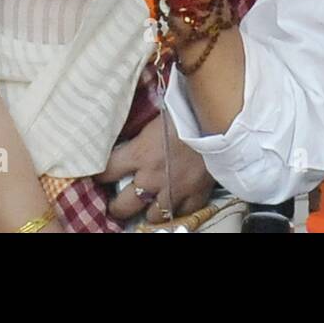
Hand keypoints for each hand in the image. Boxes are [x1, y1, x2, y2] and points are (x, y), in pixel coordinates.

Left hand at [95, 111, 215, 224]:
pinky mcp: (197, 194)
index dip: (100, 175)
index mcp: (139, 154)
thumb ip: (141, 129)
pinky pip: (183, 213)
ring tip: (149, 203)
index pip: (106, 171)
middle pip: (123, 206)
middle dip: (118, 205)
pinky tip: (176, 202)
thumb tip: (126, 124)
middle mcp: (152, 177)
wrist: (223, 117)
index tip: (100, 175)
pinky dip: (179, 209)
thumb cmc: (188, 108)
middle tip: (118, 201)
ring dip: (149, 209)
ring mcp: (175, 189)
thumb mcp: (157, 114)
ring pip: (153, 215)